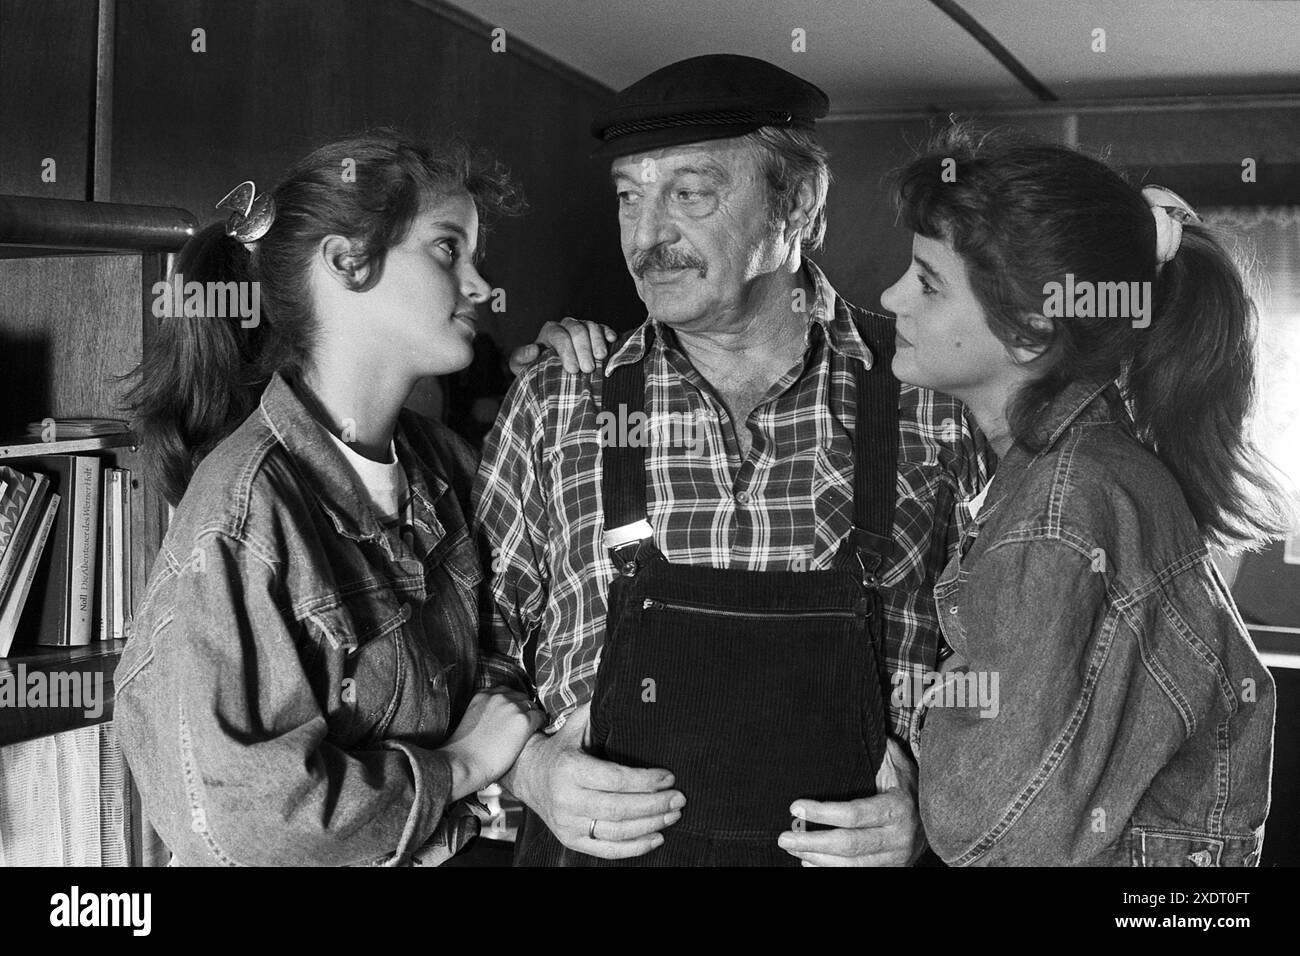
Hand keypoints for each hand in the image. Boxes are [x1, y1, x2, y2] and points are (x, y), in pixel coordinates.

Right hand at [439, 687, 545, 800]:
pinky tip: (535, 736)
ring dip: (531, 717)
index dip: (510, 706)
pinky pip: (541, 717)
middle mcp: (498, 696)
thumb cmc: (464, 751)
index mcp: (482, 695)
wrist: (463, 764)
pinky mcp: (523, 721)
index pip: (505, 692)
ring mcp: (512, 707)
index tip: (511, 717)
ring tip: (528, 732)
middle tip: (519, 727)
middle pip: (520, 697)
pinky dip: (540, 725)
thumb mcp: (470, 720)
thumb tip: (498, 720)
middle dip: (521, 710)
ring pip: (531, 706)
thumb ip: (483, 712)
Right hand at [501, 702, 684, 858]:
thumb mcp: (575, 724)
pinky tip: (657, 837)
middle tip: (679, 799)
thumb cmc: (562, 747)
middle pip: (619, 808)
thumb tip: (629, 689)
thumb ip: (600, 710)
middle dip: (655, 804)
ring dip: (650, 825)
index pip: (615, 779)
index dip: (645, 780)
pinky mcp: (571, 840)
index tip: (669, 777)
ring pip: (617, 831)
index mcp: (570, 768)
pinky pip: (607, 850)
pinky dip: (635, 847)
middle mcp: (567, 799)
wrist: (527, 775)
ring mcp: (568, 823)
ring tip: (674, 815)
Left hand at [507, 317, 617, 375]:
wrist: (552, 373)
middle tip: (588, 369)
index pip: (559, 335)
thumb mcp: (523, 367)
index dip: (566, 351)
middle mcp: (567, 325)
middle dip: (583, 349)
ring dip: (597, 341)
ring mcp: (583, 327)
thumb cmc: (537, 370)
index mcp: (550, 332)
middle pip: (577, 330)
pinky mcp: (597, 333)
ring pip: (591, 326)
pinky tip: (612, 341)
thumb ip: (521, 358)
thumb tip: (534, 349)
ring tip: (601, 357)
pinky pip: (603, 328)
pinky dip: (608, 333)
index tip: (572, 369)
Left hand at [777, 737, 924, 865]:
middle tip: (783, 837)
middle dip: (812, 842)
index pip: (854, 814)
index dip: (823, 812)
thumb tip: (862, 725)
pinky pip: (856, 874)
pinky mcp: (889, 870)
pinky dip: (829, 869)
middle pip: (848, 845)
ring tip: (792, 848)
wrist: (940, 824)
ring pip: (850, 865)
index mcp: (897, 809)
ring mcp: (894, 859)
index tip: (795, 807)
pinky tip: (807, 863)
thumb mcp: (901, 769)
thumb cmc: (912, 791)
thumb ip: (883, 752)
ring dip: (816, 858)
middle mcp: (896, 839)